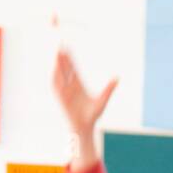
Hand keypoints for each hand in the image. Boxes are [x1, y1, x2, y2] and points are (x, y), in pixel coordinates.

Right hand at [52, 48, 116, 164]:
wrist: (84, 127)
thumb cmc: (93, 116)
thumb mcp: (102, 100)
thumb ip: (109, 89)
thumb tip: (117, 78)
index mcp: (79, 85)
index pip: (73, 68)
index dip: (70, 58)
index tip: (68, 48)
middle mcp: (70, 86)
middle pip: (65, 69)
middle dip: (63, 58)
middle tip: (61, 45)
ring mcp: (65, 92)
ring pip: (60, 75)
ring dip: (58, 65)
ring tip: (57, 54)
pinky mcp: (61, 98)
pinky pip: (56, 86)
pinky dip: (55, 77)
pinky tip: (54, 69)